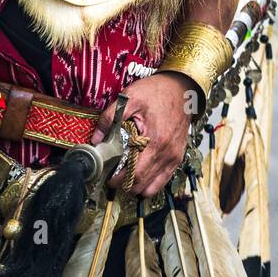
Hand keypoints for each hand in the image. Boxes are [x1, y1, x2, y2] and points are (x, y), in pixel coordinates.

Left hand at [91, 72, 197, 197]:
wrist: (181, 89)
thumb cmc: (156, 92)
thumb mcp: (129, 98)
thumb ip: (110, 117)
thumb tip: (97, 139)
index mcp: (155, 141)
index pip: (136, 175)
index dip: (119, 180)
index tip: (108, 176)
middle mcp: (167, 153)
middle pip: (143, 185)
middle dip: (126, 184)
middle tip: (114, 176)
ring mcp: (174, 157)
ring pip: (154, 187)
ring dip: (138, 186)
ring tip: (127, 174)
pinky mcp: (177, 157)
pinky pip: (164, 180)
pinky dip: (151, 182)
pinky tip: (141, 171)